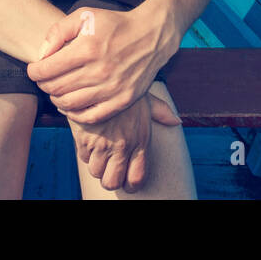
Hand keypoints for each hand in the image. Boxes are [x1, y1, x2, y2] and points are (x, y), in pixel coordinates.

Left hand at [27, 4, 173, 123]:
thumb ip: (58, 31)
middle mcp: (99, 71)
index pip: (47, 70)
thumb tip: (41, 55)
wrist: (152, 35)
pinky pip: (90, 117)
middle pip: (56, 88)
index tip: (34, 69)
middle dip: (43, 85)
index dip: (34, 72)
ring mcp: (112, 89)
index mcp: (87, 49)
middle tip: (43, 80)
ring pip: (69, 104)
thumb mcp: (85, 16)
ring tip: (56, 90)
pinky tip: (70, 104)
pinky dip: (74, 114)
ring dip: (56, 99)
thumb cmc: (115, 24)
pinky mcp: (123, 101)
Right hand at [67, 89, 181, 192]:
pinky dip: (86, 154)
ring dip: (97, 166)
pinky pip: (83, 157)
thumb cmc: (124, 86)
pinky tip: (90, 142)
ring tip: (100, 154)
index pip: (136, 178)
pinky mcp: (83, 138)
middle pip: (112, 182)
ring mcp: (101, 143)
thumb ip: (161, 112)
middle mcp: (122, 146)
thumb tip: (177, 121)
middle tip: (110, 171)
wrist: (99, 74)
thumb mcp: (145, 97)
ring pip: (96, 171)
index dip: (131, 184)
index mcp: (140, 140)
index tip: (127, 181)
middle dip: (111, 179)